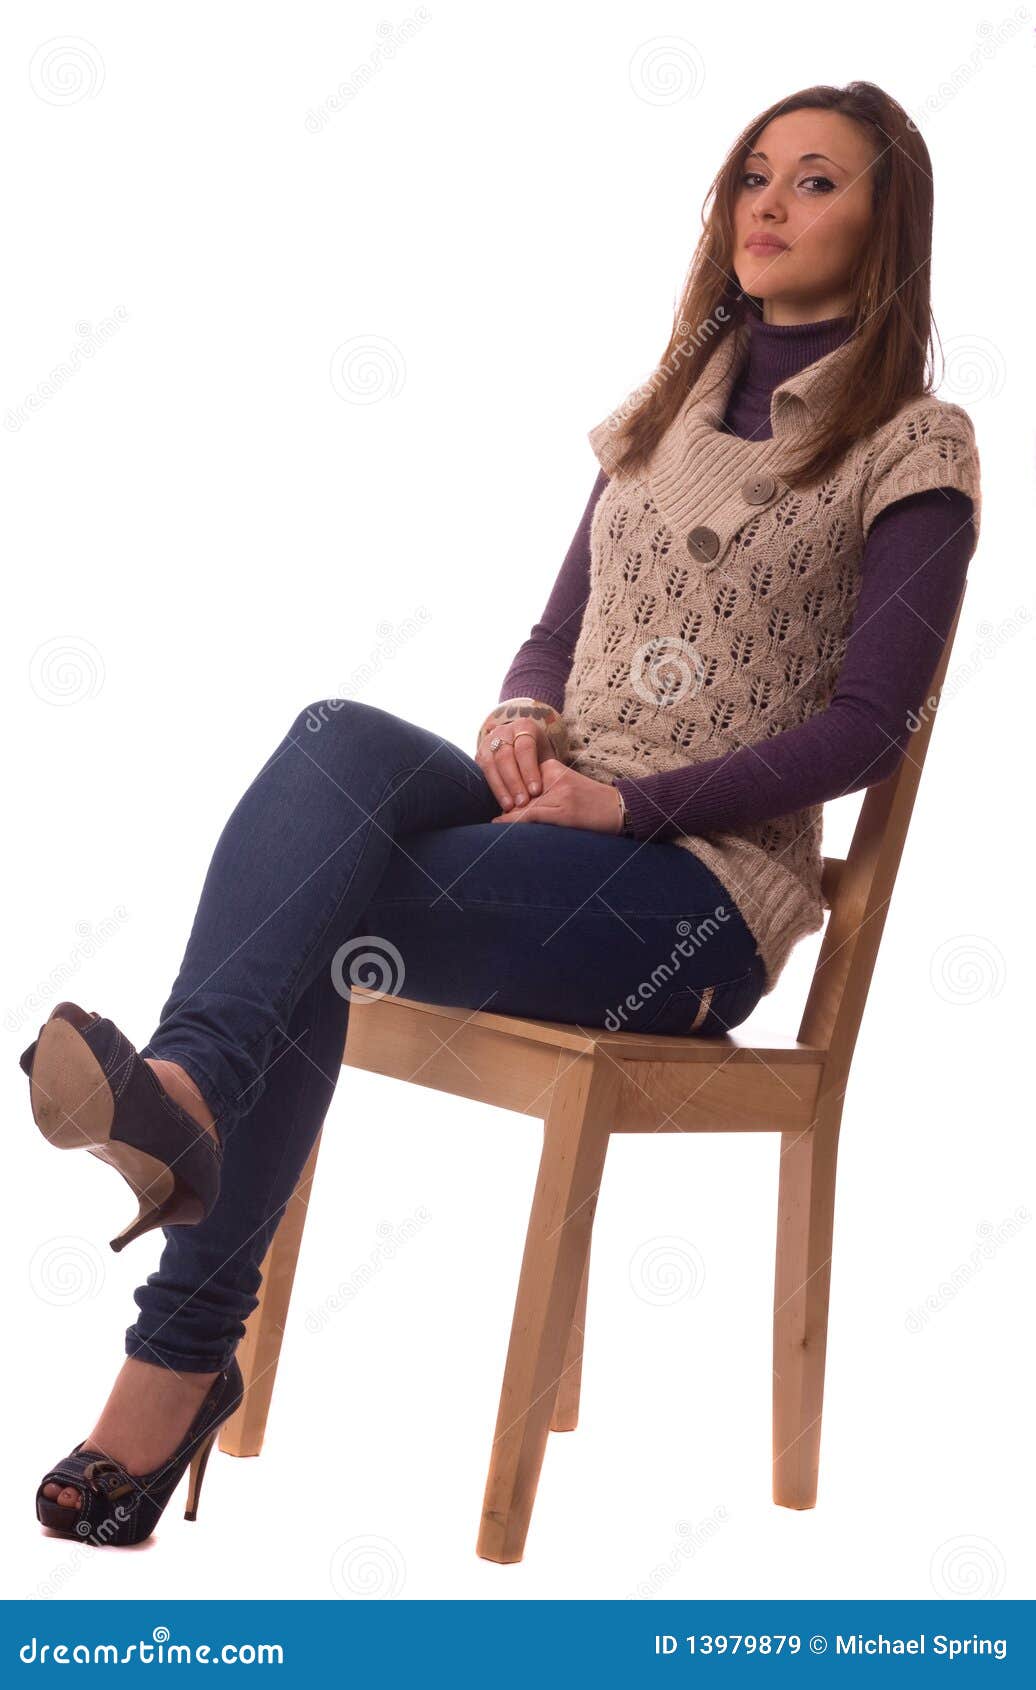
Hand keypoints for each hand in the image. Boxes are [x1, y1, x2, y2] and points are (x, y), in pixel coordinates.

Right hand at [475, 698, 566, 811]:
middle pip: (505, 756)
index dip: (529, 770)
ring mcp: (488, 742)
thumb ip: (546, 770)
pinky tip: (500, 802)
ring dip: (500, 788)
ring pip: (490, 764)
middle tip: (523, 802)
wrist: (519, 744)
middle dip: (514, 781)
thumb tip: (552, 794)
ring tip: (510, 807)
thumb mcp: (545, 755)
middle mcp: (503, 731)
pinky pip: (482, 772)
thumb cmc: (538, 754)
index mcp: (524, 727)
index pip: (525, 748)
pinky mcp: (479, 755)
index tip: (536, 791)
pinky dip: (492, 788)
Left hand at [490, 758, 624, 833]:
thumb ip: (541, 787)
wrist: (620, 809)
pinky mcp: (563, 812)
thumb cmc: (591, 801)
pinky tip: (499, 823)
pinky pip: (531, 815)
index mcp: (552, 767)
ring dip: (504, 814)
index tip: (490, 793)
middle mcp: (554, 776)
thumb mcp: (565, 785)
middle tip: (486, 813)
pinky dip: (513, 820)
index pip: (519, 775)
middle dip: (502, 801)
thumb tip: (512, 801)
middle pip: (518, 789)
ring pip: (522, 803)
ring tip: (491, 822)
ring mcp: (559, 794)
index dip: (503, 787)